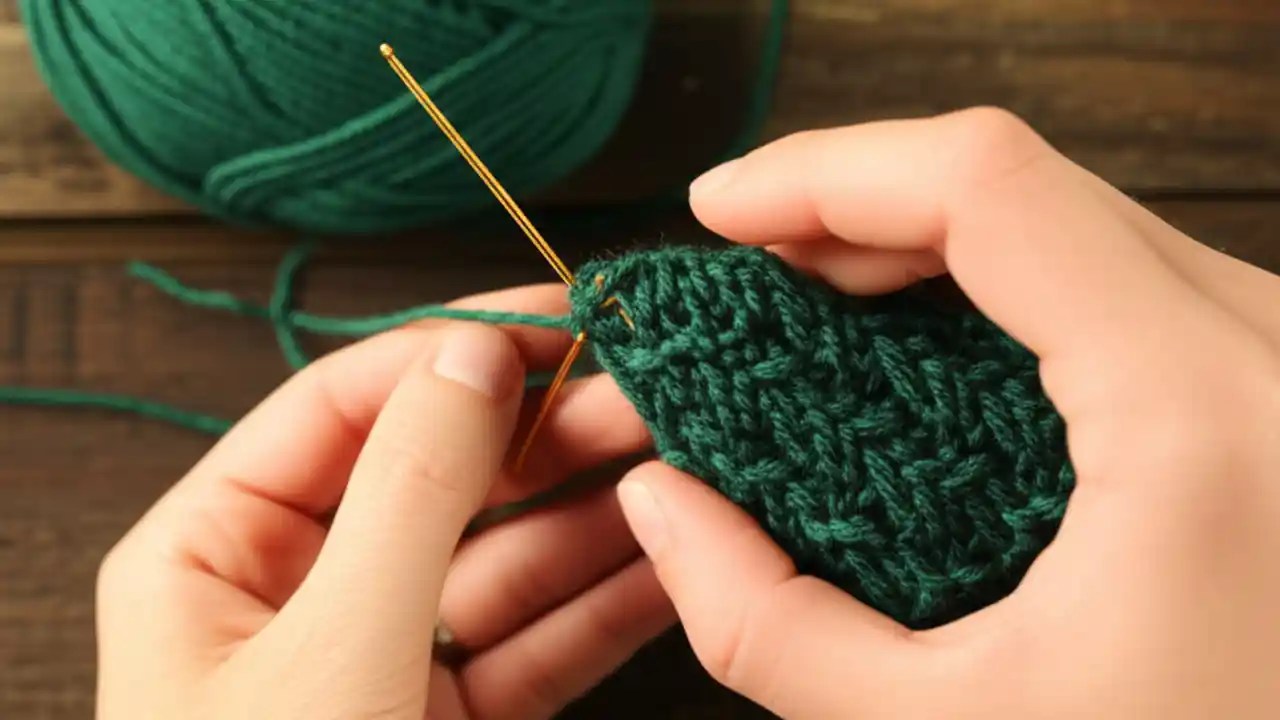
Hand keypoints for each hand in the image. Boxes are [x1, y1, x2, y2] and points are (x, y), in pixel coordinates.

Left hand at [96, 285, 673, 719]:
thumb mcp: (333, 650)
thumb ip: (410, 493)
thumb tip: (475, 350)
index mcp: (215, 550)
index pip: (343, 404)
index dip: (454, 352)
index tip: (564, 319)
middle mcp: (297, 590)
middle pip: (438, 475)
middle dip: (548, 432)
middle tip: (652, 386)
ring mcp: (381, 655)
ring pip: (503, 556)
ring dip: (595, 510)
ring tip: (687, 455)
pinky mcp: (450, 717)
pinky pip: (535, 641)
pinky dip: (604, 602)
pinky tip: (674, 558)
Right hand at [617, 107, 1279, 717]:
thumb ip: (770, 630)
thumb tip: (666, 507)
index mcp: (1199, 415)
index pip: (986, 186)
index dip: (825, 172)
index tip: (721, 213)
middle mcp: (1272, 350)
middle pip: (1022, 188)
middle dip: (855, 210)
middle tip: (749, 279)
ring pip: (1074, 222)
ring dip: (926, 245)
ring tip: (815, 307)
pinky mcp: (1276, 384)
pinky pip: (1119, 278)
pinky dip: (1001, 287)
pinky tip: (929, 343)